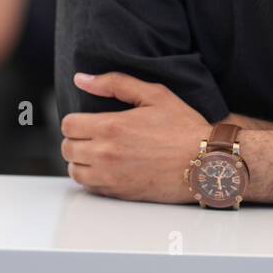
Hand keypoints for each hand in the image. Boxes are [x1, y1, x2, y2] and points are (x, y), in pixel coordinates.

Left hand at [61, 72, 210, 202]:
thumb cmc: (183, 127)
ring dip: (82, 160)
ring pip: (74, 170)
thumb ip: (115, 83)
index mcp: (111, 127)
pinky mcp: (118, 194)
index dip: (76, 120)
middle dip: (77, 140)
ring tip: (101, 152)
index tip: (89, 120)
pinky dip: (93, 177)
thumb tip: (81, 79)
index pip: (68, 125)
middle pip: (67, 148)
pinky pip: (89, 187)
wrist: (205, 162)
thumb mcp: (154, 94)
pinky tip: (110, 168)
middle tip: (96, 136)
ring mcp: (110, 177)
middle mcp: (105, 154)